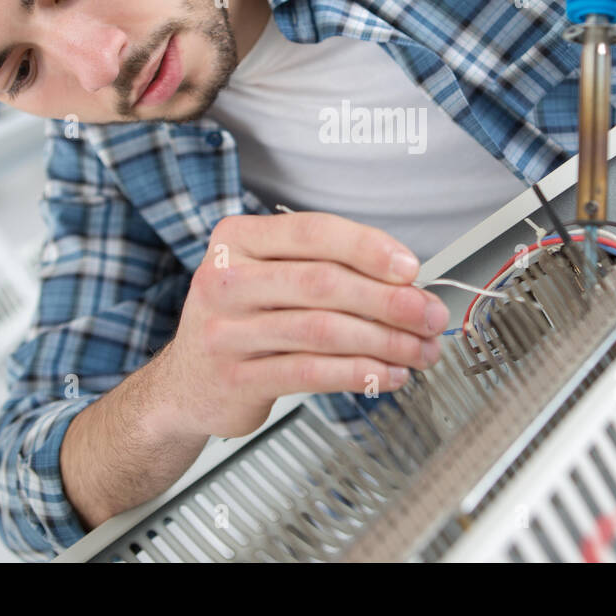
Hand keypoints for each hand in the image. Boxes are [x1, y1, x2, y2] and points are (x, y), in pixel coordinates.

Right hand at [161, 212, 448, 437]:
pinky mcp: (235, 378)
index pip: (313, 232)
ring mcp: (226, 331)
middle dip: (389, 300)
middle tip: (429, 315)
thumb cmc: (242, 321)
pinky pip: (311, 372)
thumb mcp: (269, 277)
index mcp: (238, 240)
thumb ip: (327, 270)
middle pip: (323, 282)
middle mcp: (226, 279)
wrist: (185, 383)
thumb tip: (407, 284)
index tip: (410, 267)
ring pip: (322, 330)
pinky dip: (359, 374)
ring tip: (418, 350)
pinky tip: (387, 374)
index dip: (368, 248)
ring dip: (384, 341)